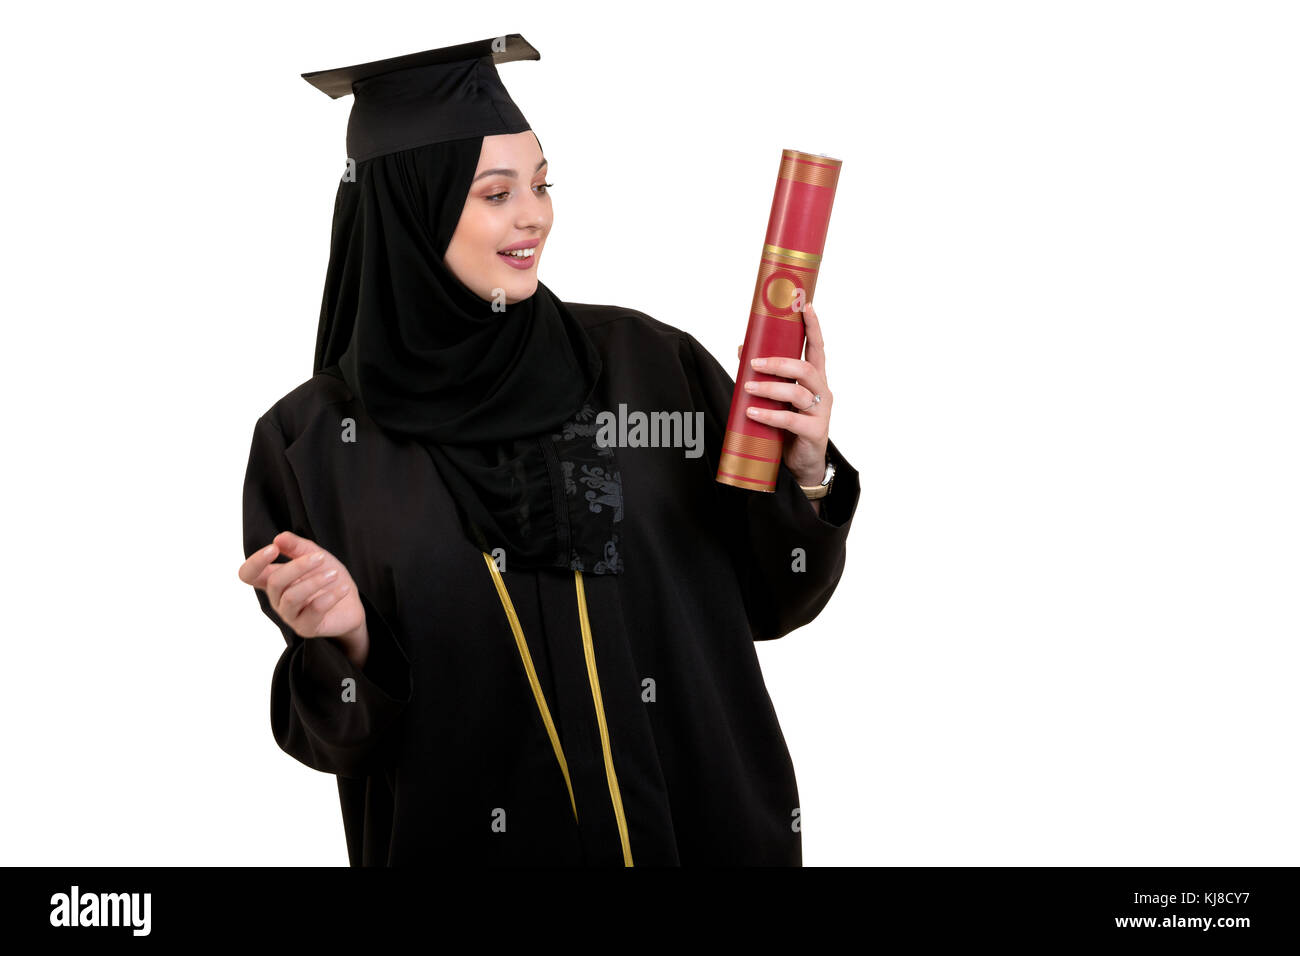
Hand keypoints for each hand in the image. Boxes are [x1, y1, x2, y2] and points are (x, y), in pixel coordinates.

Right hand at [238, 530, 368, 665]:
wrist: (351, 604)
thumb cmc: (328, 578)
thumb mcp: (315, 555)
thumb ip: (297, 546)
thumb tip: (279, 538)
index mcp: (274, 580)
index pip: (248, 574)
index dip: (255, 562)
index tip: (274, 548)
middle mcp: (278, 599)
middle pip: (275, 581)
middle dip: (298, 566)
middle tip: (321, 557)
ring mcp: (291, 615)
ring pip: (292, 598)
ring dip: (315, 582)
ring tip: (334, 573)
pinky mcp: (307, 627)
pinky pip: (313, 612)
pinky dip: (330, 597)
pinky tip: (343, 589)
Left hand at [736, 302, 832, 486]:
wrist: (803, 463)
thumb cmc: (789, 425)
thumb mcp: (778, 397)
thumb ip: (765, 374)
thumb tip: (742, 347)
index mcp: (815, 379)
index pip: (817, 348)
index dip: (813, 327)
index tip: (807, 306)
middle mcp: (822, 392)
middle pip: (805, 368)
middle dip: (779, 362)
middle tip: (754, 363)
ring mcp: (820, 412)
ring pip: (797, 392)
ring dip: (769, 388)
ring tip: (748, 387)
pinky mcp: (815, 431)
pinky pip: (791, 420)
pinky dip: (770, 414)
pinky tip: (753, 412)